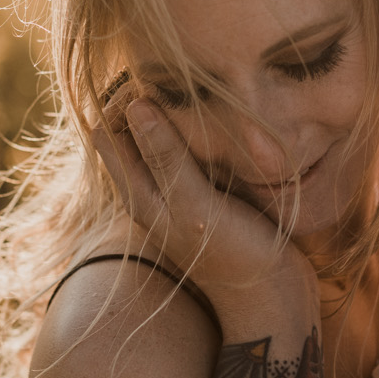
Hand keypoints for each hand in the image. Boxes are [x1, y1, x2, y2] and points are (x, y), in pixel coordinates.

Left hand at [90, 95, 315, 341]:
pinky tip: (225, 120)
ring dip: (178, 113)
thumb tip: (135, 104)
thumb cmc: (235, 254)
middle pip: (132, 128)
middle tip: (184, 82)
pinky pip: (193, 147)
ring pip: (163, 134)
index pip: (106, 130)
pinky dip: (201, 129)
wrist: (272, 295)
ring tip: (205, 94)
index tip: (158, 84)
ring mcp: (180, 188)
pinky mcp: (208, 188)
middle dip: (149, 99)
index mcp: (137, 192)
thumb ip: (166, 158)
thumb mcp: (195, 206)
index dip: (123, 101)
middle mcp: (152, 188)